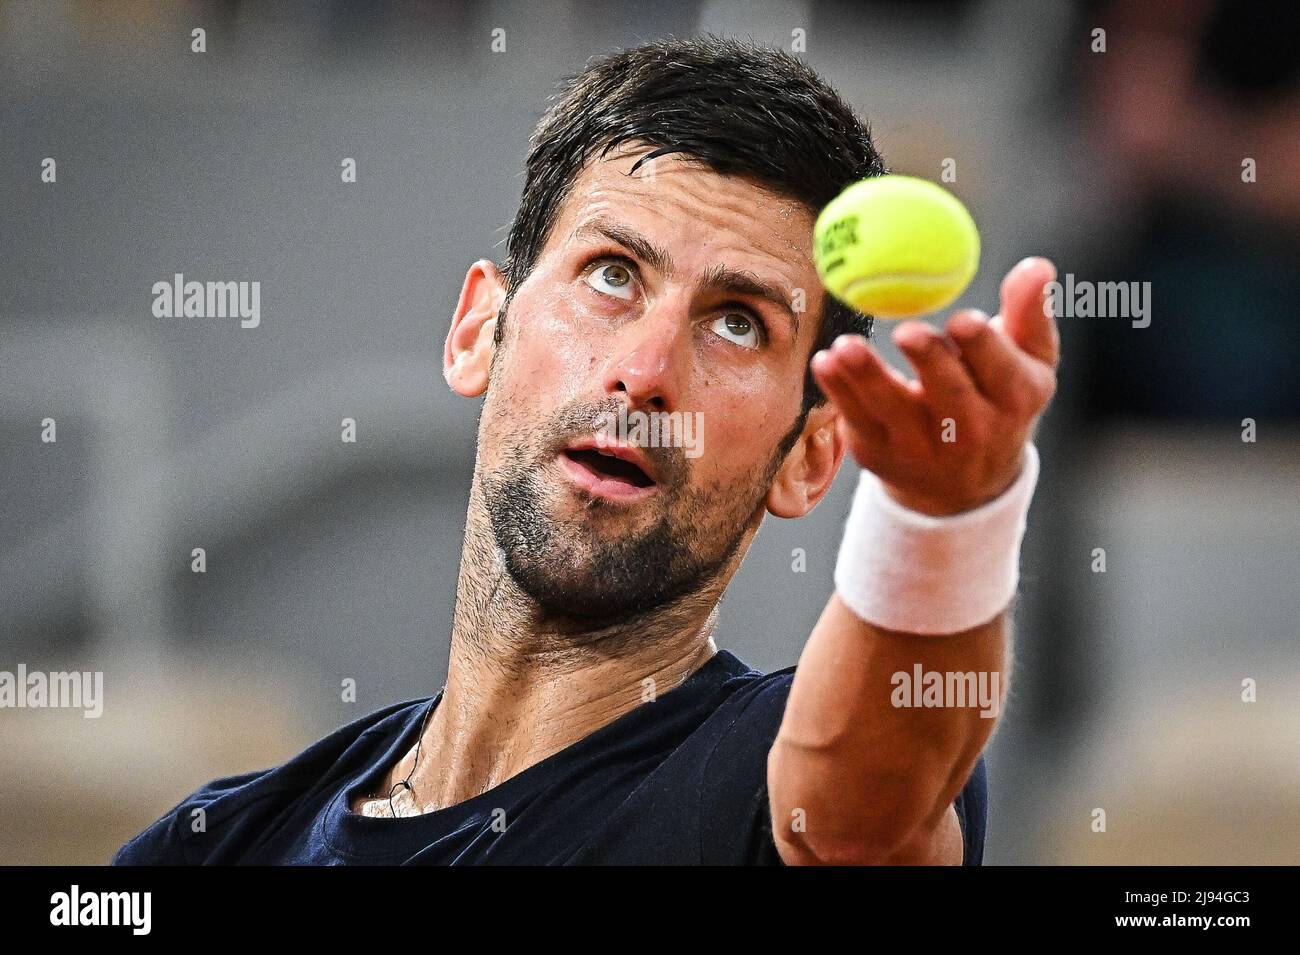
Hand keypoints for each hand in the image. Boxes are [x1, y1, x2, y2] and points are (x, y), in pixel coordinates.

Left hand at [811, 257, 1059, 516]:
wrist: (964, 483)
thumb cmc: (998, 398)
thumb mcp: (1028, 361)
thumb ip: (1029, 313)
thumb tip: (1037, 266)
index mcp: (1014, 399)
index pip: (1001, 373)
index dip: (983, 347)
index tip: (962, 319)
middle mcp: (972, 431)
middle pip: (949, 396)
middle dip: (929, 364)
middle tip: (907, 330)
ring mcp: (922, 448)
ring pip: (892, 411)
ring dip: (866, 378)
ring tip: (845, 346)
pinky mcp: (880, 455)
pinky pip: (856, 420)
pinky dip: (838, 391)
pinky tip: (825, 362)